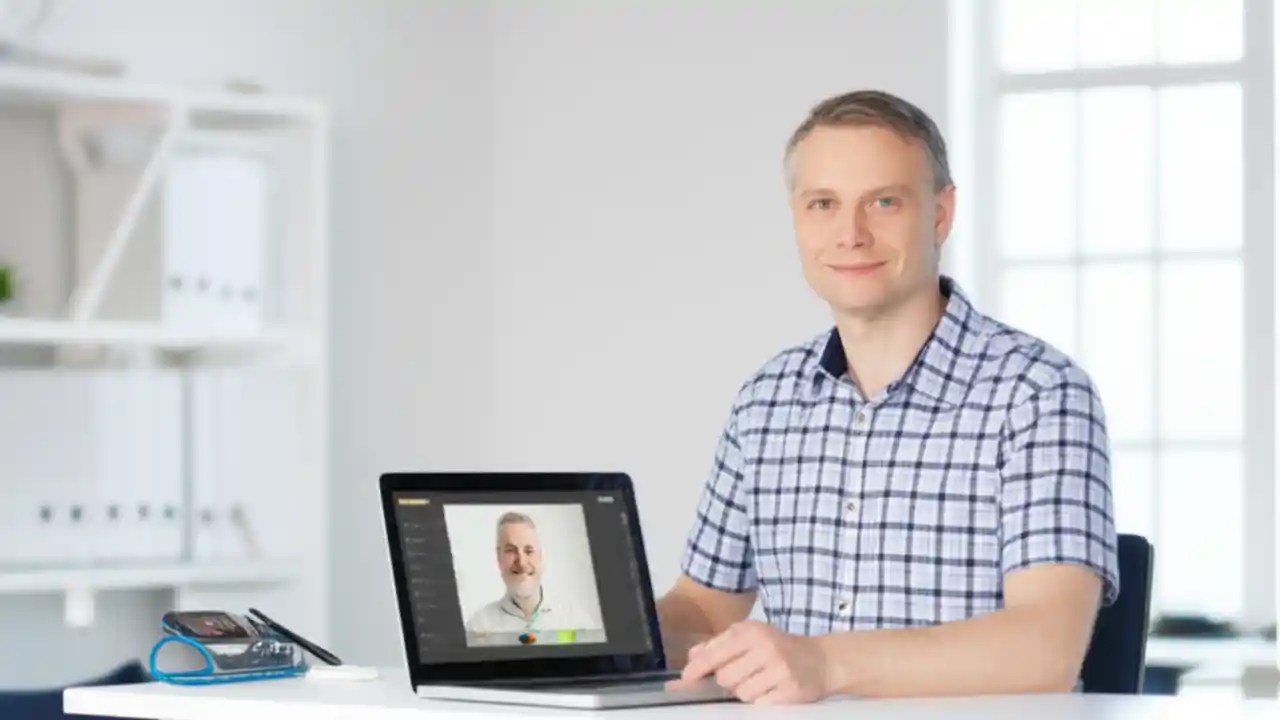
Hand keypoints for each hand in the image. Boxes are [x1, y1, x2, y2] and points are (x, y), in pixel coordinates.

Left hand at [666, 620, 829, 704]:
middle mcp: (765, 647)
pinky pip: (760, 704)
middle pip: (725, 677)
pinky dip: (761, 699)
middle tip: (741, 675)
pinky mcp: (790, 690)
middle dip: (727, 681)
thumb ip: (720, 644)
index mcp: (751, 631)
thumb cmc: (779, 647)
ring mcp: (779, 669)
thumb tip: (692, 657)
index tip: (686, 678)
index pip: (715, 653)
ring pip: (741, 693)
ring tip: (759, 681)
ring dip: (745, 691)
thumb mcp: (751, 636)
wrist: (821, 659)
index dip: (698, 668)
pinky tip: (771, 689)